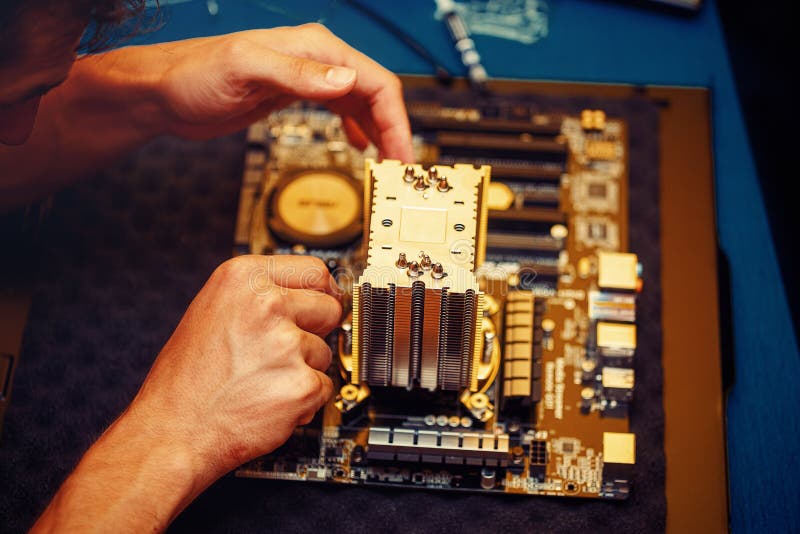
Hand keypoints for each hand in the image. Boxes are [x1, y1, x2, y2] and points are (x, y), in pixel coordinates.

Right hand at [128, 254, 340, 475]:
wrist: (173, 430)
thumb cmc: (187, 378)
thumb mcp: (212, 311)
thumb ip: (258, 295)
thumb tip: (309, 293)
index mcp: (243, 279)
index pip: (314, 271)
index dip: (321, 292)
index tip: (322, 302)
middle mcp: (267, 305)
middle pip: (329, 308)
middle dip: (316, 331)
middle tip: (283, 351)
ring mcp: (287, 346)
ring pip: (324, 352)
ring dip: (304, 370)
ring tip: (262, 381)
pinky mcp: (302, 385)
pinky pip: (324, 386)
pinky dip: (304, 400)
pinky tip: (270, 401)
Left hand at [151, 23, 412, 159]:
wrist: (164, 93)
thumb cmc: (194, 75)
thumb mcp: (246, 69)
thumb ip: (298, 74)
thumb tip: (346, 79)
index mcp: (315, 48)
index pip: (375, 81)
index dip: (396, 120)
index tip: (403, 155)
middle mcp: (317, 59)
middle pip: (375, 92)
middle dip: (394, 129)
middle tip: (401, 168)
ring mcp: (307, 78)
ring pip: (361, 102)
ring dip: (380, 131)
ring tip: (388, 163)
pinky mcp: (295, 95)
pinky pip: (341, 109)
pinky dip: (358, 127)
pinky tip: (361, 146)